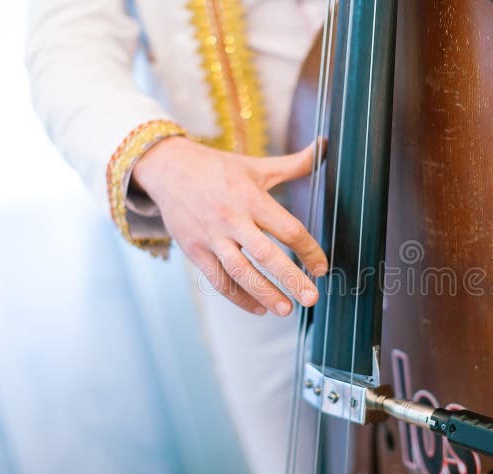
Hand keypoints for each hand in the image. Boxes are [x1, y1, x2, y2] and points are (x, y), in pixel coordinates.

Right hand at [133, 136, 327, 316]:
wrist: (168, 169)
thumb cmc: (219, 169)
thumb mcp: (256, 166)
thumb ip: (293, 164)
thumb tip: (324, 145)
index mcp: (251, 197)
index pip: (287, 228)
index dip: (308, 249)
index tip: (322, 267)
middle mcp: (231, 218)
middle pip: (265, 254)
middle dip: (290, 278)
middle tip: (312, 298)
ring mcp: (210, 237)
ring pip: (239, 271)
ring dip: (264, 294)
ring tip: (287, 310)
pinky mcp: (194, 251)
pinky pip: (218, 280)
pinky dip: (238, 297)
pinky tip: (259, 309)